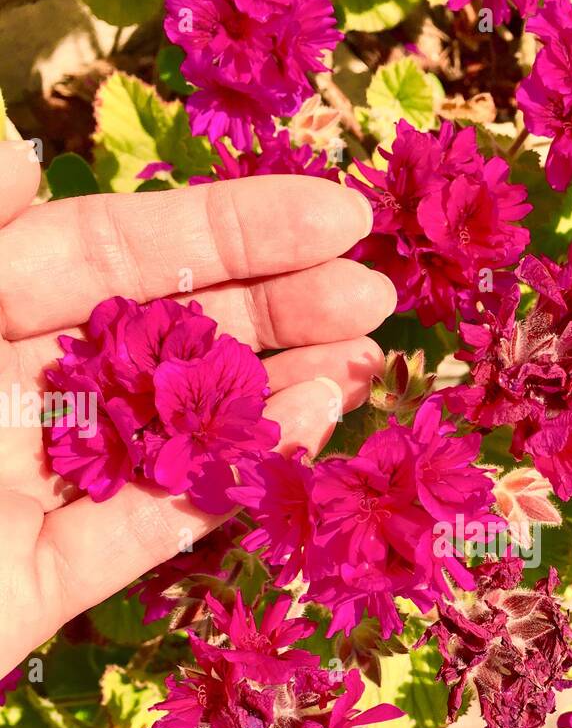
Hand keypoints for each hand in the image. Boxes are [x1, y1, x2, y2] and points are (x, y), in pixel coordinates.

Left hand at [0, 140, 394, 677]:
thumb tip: (17, 154)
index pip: (117, 248)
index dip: (229, 225)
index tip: (337, 207)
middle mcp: (17, 386)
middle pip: (168, 331)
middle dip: (279, 307)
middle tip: (379, 292)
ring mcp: (42, 481)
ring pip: (181, 427)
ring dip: (281, 391)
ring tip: (369, 357)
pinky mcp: (54, 573)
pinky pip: (160, 519)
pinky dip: (238, 479)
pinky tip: (313, 430)